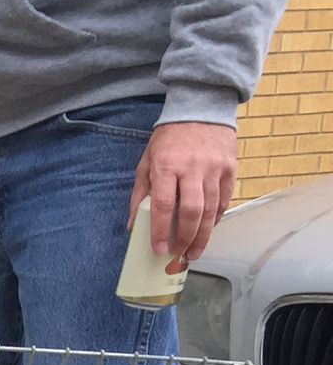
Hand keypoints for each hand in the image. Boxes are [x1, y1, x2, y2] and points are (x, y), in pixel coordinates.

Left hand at [128, 121, 236, 265]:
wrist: (202, 109)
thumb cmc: (169, 139)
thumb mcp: (146, 162)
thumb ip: (140, 194)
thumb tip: (134, 226)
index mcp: (167, 167)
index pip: (163, 206)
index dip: (161, 231)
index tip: (159, 249)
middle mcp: (193, 168)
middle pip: (192, 211)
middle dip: (186, 238)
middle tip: (180, 255)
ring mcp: (215, 168)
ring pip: (211, 209)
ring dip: (203, 235)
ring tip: (195, 252)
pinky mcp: (230, 167)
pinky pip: (225, 199)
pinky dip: (216, 218)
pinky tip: (208, 230)